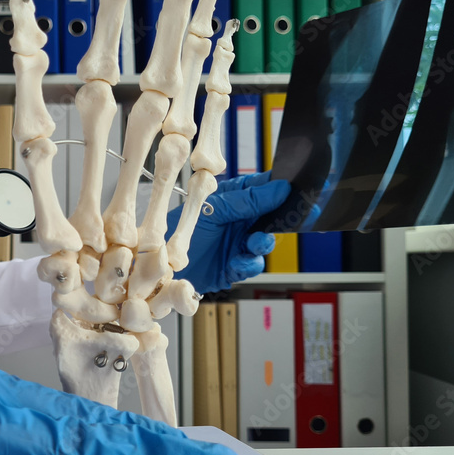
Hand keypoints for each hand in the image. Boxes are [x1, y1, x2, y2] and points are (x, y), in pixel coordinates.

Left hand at [167, 172, 291, 292]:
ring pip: (264, 242)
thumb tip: (280, 188)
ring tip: (255, 241)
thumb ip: (246, 201)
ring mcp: (237, 243)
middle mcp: (238, 220)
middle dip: (282, 219)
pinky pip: (251, 264)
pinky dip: (248, 263)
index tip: (295, 189)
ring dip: (263, 242)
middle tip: (290, 218)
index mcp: (233, 199)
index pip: (264, 188)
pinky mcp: (234, 266)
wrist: (158, 266)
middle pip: (271, 217)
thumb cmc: (178, 229)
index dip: (281, 189)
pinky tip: (239, 260)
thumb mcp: (213, 209)